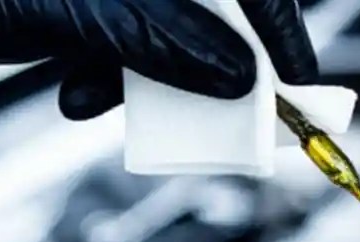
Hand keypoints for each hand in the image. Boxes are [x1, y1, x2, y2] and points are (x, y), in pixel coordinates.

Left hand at [0, 0, 317, 119]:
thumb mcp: (63, 5)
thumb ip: (158, 35)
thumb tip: (239, 76)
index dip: (276, 25)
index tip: (296, 84)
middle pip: (209, 7)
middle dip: (214, 63)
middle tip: (228, 113)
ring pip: (166, 33)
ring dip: (152, 82)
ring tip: (112, 103)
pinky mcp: (73, 7)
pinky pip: (120, 46)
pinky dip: (109, 81)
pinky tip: (76, 93)